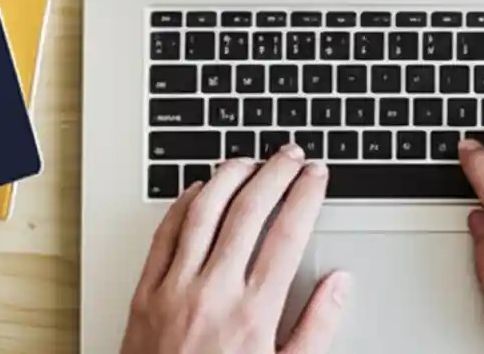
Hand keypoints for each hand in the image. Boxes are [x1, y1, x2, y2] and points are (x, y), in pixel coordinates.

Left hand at [122, 145, 350, 353]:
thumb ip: (317, 328)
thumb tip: (339, 284)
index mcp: (254, 313)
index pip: (288, 233)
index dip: (306, 195)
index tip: (317, 176)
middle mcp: (213, 293)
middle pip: (249, 210)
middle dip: (275, 172)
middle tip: (290, 155)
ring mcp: (174, 290)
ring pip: (203, 211)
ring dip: (229, 176)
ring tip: (249, 160)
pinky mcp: (143, 296)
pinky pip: (164, 235)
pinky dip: (183, 204)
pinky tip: (198, 190)